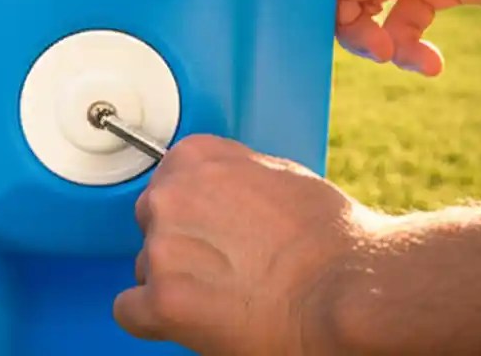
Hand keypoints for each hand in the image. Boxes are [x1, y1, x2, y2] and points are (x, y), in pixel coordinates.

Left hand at [113, 136, 381, 354]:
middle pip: (151, 225)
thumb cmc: (330, 236)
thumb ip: (229, 177)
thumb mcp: (277, 174)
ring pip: (145, 269)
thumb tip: (214, 190)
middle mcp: (169, 197)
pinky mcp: (164, 300)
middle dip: (182, 245)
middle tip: (226, 267)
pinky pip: (129, 311)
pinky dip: (154, 319)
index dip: (194, 214)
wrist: (351, 287)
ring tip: (227, 295)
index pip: (167, 183)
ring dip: (175, 283)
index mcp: (194, 159)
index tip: (212, 230)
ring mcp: (163, 249)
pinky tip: (189, 321)